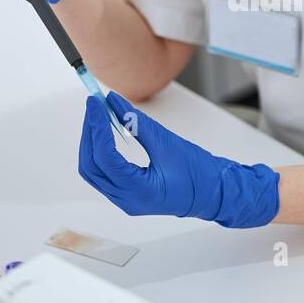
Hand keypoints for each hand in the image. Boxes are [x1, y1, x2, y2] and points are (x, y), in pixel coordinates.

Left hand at [78, 92, 279, 227]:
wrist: (214, 194)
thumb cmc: (198, 172)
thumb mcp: (167, 143)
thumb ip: (137, 123)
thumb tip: (113, 101)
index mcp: (139, 191)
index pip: (105, 157)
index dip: (97, 127)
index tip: (95, 103)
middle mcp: (127, 201)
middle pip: (91, 166)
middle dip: (89, 134)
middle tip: (93, 106)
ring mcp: (125, 201)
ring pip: (94, 171)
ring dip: (92, 143)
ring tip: (96, 117)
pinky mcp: (128, 196)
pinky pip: (104, 174)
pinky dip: (100, 153)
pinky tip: (104, 134)